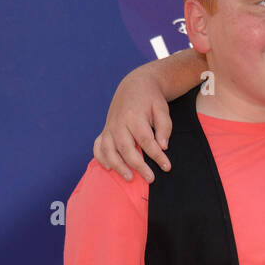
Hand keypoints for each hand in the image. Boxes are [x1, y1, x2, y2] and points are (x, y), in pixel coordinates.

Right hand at [93, 65, 172, 183]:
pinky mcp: (105, 131)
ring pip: (109, 149)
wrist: (134, 86)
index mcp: (134, 116)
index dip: (156, 155)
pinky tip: (109, 168)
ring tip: (129, 178)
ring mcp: (110, 127)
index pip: (145, 140)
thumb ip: (164, 127)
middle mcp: (119, 123)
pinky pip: (98, 146)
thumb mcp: (162, 108)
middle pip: (125, 147)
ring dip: (118, 165)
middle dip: (138, 165)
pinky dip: (100, 157)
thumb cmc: (150, 99)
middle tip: (150, 178)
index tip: (166, 167)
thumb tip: (163, 146)